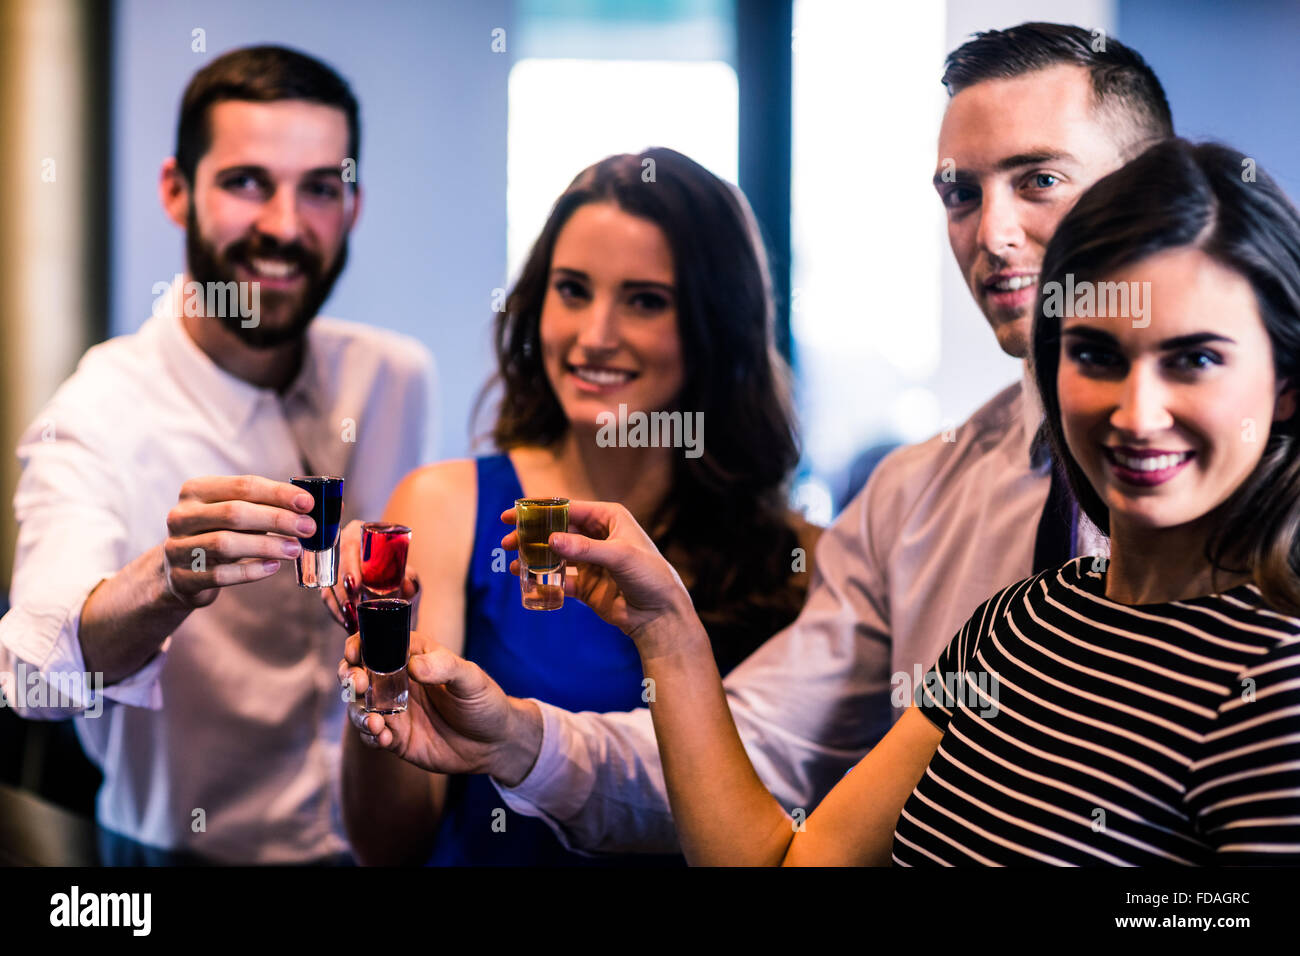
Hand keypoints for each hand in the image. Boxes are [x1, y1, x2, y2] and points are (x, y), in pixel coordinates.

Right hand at [162, 475, 316, 608]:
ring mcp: (178, 548)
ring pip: (226, 543)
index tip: (308, 502)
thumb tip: (330, 505)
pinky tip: (273, 567)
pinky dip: (251, 571)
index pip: (243, 485)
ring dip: (267, 546)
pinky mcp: (183, 578)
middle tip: (308, 528)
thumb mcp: (240, 514)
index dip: (278, 493)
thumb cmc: (221, 533)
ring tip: (295, 549)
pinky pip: (221, 574)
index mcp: (197, 490)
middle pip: (234, 513)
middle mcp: (182, 516)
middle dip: (277, 519)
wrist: (181, 572)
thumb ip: (274, 506)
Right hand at [322, 520, 420, 632]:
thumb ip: (411, 580)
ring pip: (329, 585)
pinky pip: (329, 598)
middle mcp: (342, 547)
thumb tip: (406, 585)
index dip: (349, 566)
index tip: (355, 586)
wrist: (400, 591)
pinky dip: (337, 612)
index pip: (349, 546)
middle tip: (352, 607)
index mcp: (360, 534)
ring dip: (339, 604)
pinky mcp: (329, 585)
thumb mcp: (409, 576)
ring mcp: (333, 567)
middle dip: (342, 590)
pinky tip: (348, 623)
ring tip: (352, 620)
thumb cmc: (402, 577)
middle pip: (335, 567)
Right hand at [338, 631, 521, 779]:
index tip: (354, 654)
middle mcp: (398, 681)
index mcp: (413, 657)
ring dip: (359, 712)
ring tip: (374, 722)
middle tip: (358, 685)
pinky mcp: (396, 738)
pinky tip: (383, 738)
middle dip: (350, 678)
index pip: (377, 643)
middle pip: (359, 674)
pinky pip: (373, 735)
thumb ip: (444, 667)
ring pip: (360, 707)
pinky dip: (371, 736)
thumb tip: (413, 666)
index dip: (359, 645)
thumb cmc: (484, 701)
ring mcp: (395, 710)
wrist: (494, 743)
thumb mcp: (471, 678)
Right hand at [500, 500, 692, 645]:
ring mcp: (590, 561)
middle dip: (531, 534)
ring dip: (534, 556)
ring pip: (555, 554)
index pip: (568, 508)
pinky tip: (527, 580)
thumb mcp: (620, 557)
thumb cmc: (650, 577)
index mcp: (609, 518)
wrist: (660, 615)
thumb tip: (551, 540)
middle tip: (506, 539)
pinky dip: (543, 580)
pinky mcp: (586, 585)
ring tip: (514, 561)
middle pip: (557, 530)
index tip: (513, 514)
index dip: (539, 509)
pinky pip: (559, 579)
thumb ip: (585, 549)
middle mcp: (597, 536)